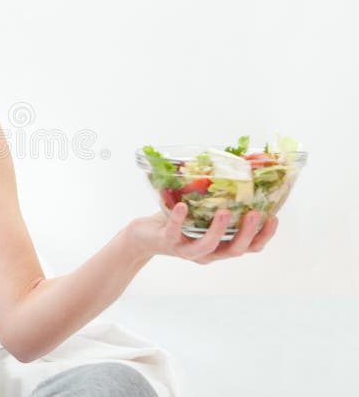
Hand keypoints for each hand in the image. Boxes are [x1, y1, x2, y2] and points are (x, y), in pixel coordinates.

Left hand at [126, 202, 279, 263]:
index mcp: (220, 246)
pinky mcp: (167, 243)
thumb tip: (239, 166)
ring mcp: (187, 250)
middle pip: (234, 251)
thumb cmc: (178, 220)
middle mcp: (207, 253)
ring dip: (218, 230)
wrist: (144, 236)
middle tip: (255, 213)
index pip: (249, 247)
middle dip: (247, 233)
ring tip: (226, 211)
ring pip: (207, 246)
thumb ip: (219, 199)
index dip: (264, 236)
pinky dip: (180, 220)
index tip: (274, 218)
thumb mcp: (202, 210)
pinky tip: (183, 206)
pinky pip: (174, 232)